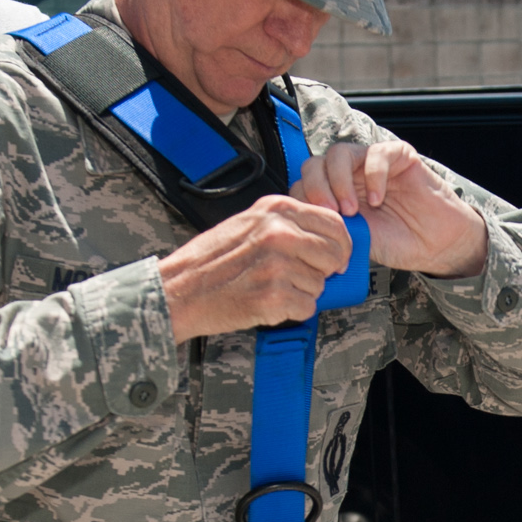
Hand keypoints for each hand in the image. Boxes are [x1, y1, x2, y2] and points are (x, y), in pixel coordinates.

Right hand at [156, 195, 351, 339]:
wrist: (180, 288)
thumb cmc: (210, 260)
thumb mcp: (249, 223)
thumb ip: (287, 224)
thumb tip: (325, 237)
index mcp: (276, 210)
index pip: (334, 222)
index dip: (341, 244)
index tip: (336, 256)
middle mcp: (280, 233)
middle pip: (335, 254)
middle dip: (326, 270)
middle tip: (305, 277)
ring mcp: (279, 264)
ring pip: (321, 284)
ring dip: (303, 292)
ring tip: (272, 287)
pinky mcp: (275, 295)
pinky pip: (307, 307)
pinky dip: (292, 311)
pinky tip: (268, 302)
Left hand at [297, 139, 486, 278]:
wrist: (436, 244)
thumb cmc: (398, 242)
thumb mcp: (355, 242)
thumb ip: (332, 230)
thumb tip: (304, 231)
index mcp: (334, 193)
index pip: (302, 185)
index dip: (302, 201)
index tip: (313, 225)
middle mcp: (349, 174)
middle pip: (314, 165)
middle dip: (315, 189)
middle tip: (329, 213)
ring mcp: (371, 163)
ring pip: (339, 153)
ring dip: (338, 182)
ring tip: (351, 210)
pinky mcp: (398, 156)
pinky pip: (377, 153)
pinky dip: (373, 175)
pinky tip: (377, 199)